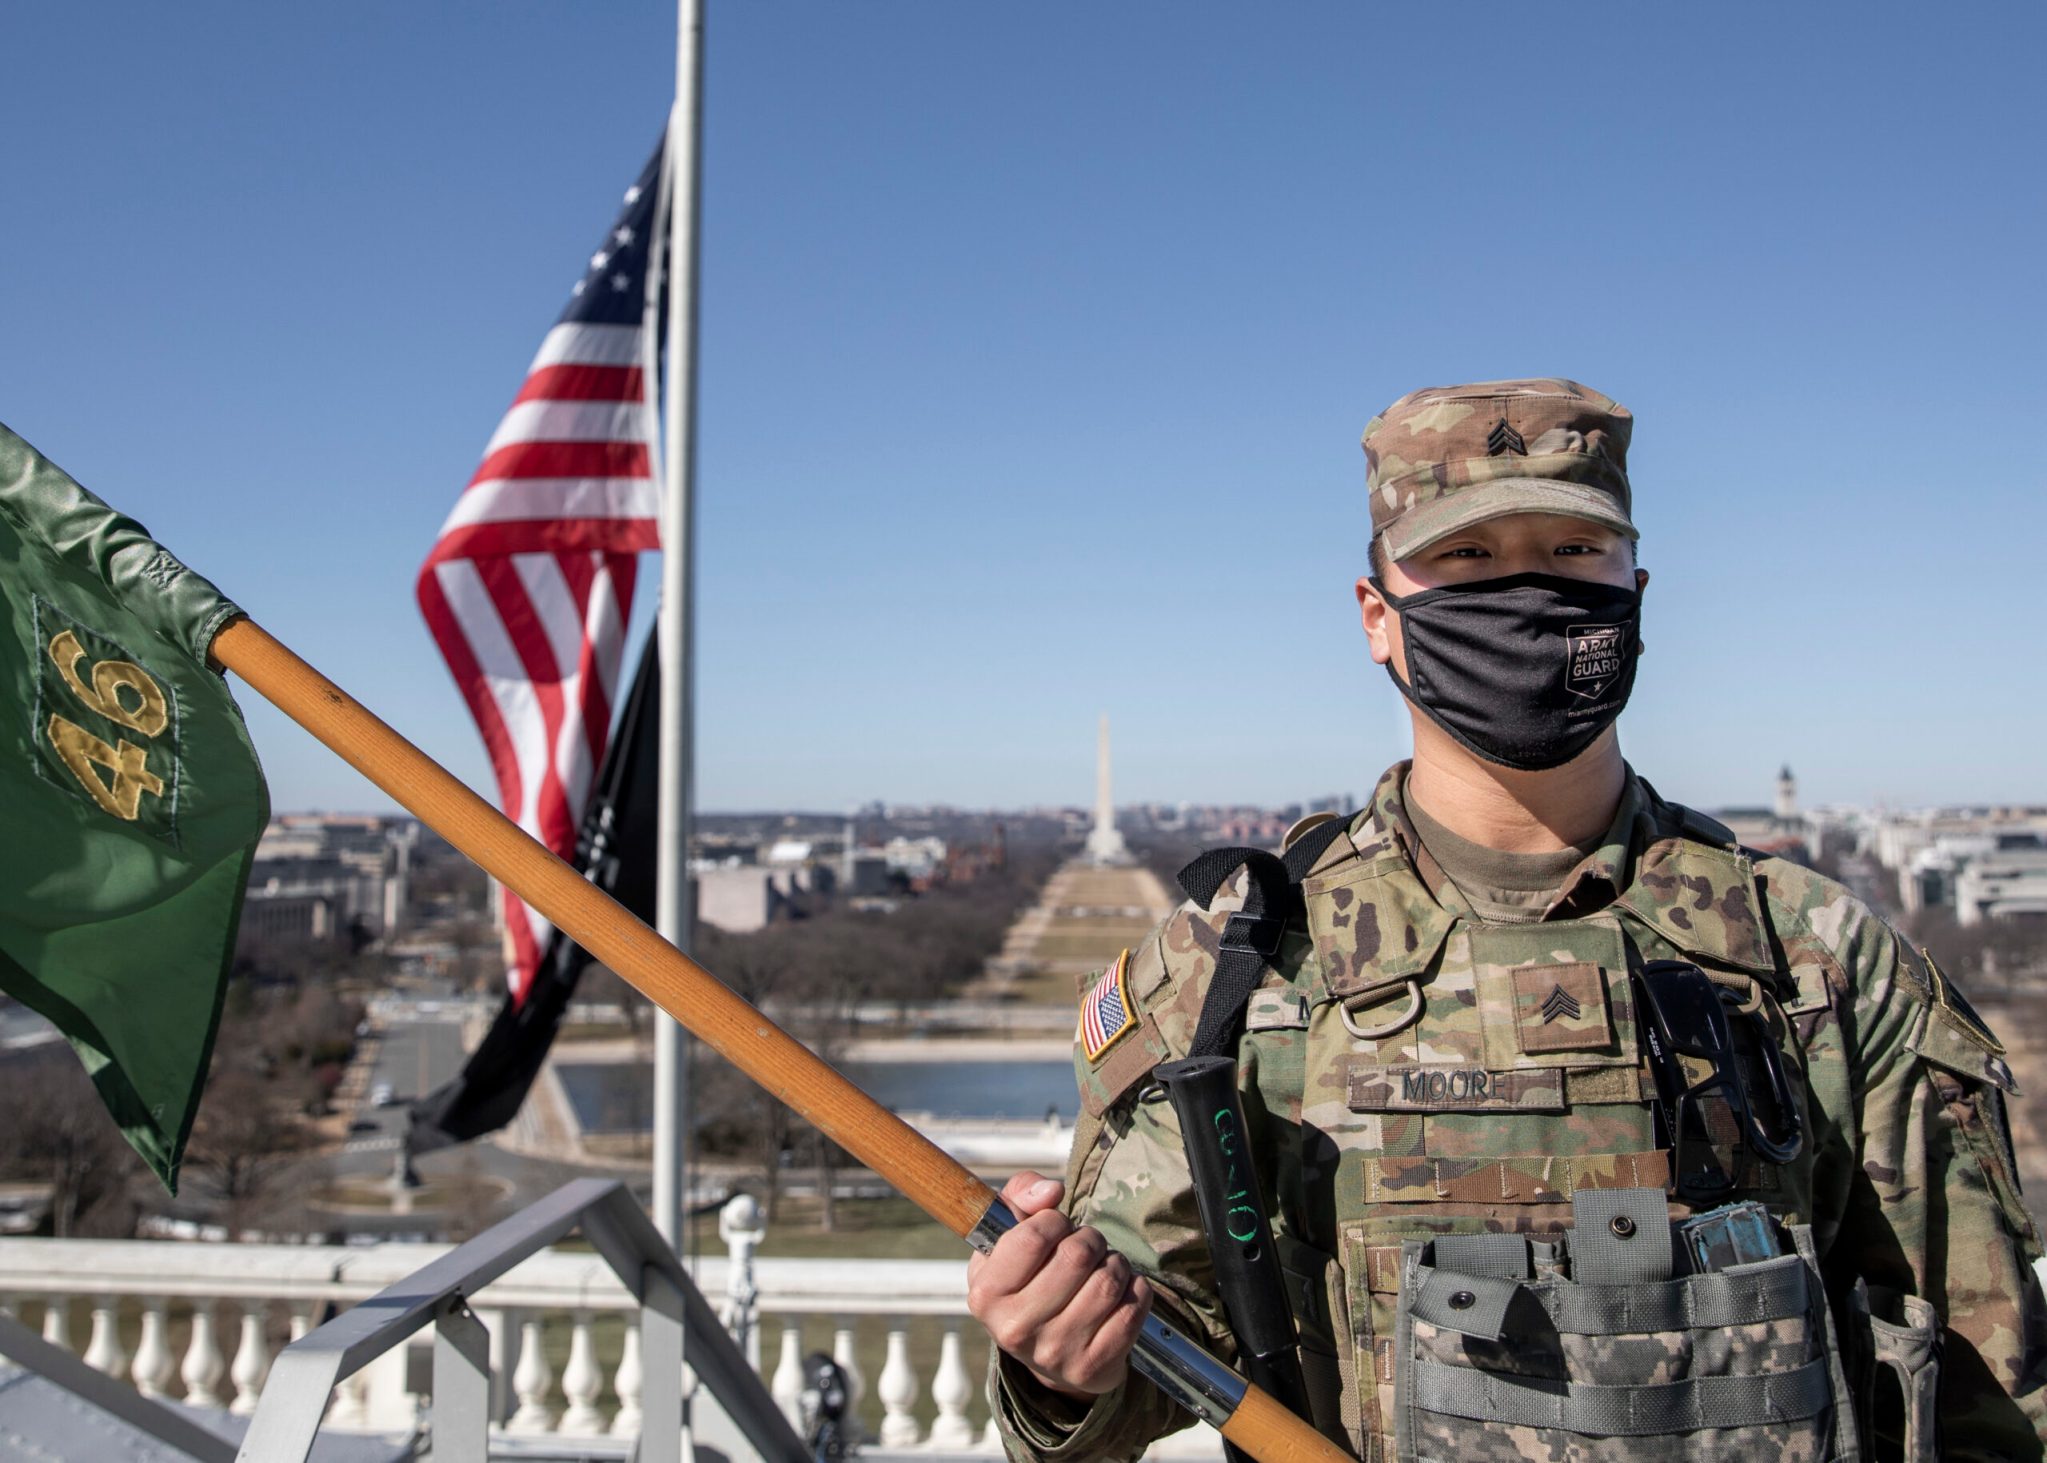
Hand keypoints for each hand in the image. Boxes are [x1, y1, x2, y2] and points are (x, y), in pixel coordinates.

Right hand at [966, 1170, 1152, 1399]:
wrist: (1045, 1352)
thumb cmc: (1026, 1280)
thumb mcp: (1007, 1236)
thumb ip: (1021, 1195)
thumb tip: (1050, 1191)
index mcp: (986, 1295)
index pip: (1034, 1235)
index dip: (1054, 1220)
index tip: (1056, 1228)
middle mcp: (1015, 1329)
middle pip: (1078, 1255)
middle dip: (1090, 1239)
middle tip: (1085, 1247)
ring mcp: (1056, 1353)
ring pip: (1109, 1280)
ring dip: (1115, 1263)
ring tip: (1103, 1268)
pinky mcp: (1093, 1367)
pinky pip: (1134, 1308)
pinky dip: (1135, 1289)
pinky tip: (1120, 1292)